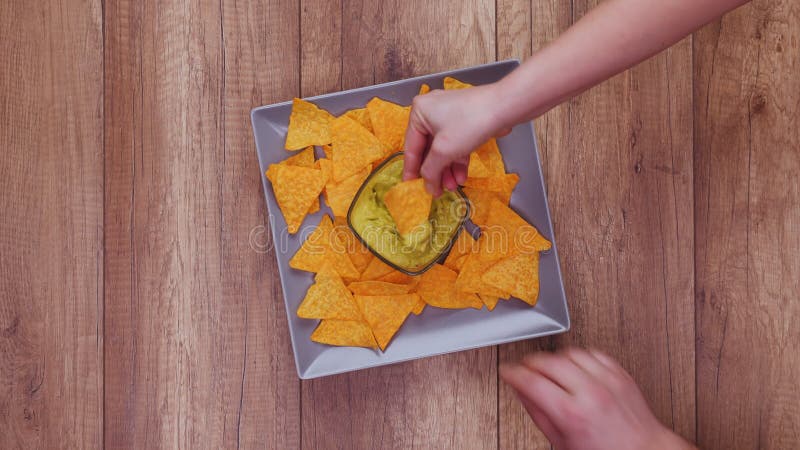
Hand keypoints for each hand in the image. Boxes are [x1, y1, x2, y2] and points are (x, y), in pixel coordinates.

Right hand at [402, 84, 508, 195]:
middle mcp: (431, 111)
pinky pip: (455, 143)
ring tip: (453, 186)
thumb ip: (431, 171)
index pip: (411, 147)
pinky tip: (462, 176)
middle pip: (428, 149)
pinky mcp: (464, 120)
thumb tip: (427, 187)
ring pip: (443, 148)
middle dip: (435, 171)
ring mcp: (449, 115)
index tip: (411, 187)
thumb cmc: (469, 124)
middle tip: (437, 191)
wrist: (504, 107)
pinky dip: (457, 160)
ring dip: (447, 169)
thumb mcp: (444, 151)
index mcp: (419, 112)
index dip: (412, 170)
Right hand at [500, 348, 694, 449]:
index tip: (507, 371)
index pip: (531, 381)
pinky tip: (575, 367)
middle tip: (525, 369)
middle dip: (530, 362)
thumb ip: (538, 413)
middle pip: (548, 361)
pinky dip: (578, 356)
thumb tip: (520, 390)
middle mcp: (590, 392)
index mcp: (571, 413)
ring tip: (550, 369)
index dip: (512, 373)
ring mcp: (607, 380)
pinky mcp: (619, 373)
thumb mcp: (561, 441)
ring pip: (569, 352)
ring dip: (555, 358)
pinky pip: (592, 352)